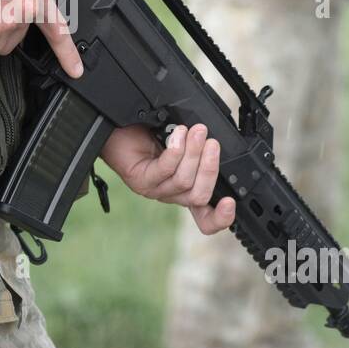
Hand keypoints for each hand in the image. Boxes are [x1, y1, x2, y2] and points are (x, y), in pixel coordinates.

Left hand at [100, 123, 235, 234]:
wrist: (118, 129)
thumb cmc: (149, 134)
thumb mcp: (183, 143)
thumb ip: (200, 150)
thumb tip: (218, 143)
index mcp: (186, 190)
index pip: (206, 218)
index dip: (220, 217)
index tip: (231, 202)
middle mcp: (172, 195)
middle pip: (200, 195)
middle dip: (210, 167)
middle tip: (212, 142)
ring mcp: (155, 190)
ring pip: (184, 181)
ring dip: (194, 153)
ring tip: (196, 131)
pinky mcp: (141, 181)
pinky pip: (165, 170)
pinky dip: (176, 151)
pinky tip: (178, 135)